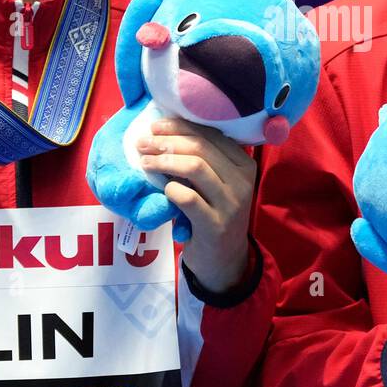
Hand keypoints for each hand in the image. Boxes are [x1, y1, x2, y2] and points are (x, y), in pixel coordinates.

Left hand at [136, 117, 256, 293]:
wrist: (224, 259)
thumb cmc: (213, 213)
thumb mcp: (217, 183)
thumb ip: (204, 160)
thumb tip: (166, 131)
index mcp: (244, 164)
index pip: (212, 134)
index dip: (180, 126)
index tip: (155, 126)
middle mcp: (243, 180)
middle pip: (202, 148)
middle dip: (167, 141)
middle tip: (143, 143)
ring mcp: (232, 204)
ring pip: (196, 167)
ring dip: (164, 161)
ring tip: (144, 162)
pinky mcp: (216, 225)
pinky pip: (189, 198)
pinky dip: (171, 189)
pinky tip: (163, 190)